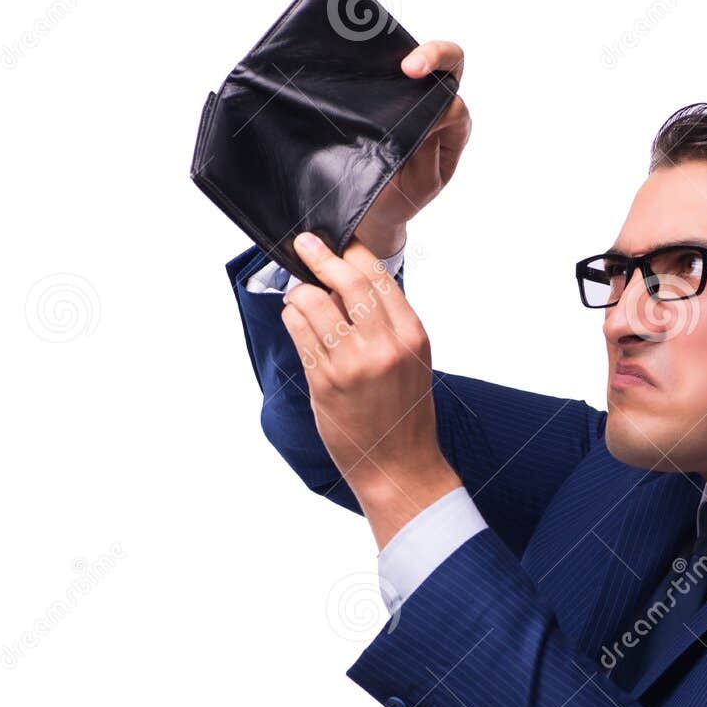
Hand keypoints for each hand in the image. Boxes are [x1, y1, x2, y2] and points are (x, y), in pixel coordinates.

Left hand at [280, 231, 461, 548]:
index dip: (351, 252)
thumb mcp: (413, 360)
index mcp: (411, 335)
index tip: (337, 242)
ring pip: (314, 302)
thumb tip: (351, 281)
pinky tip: (297, 318)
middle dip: (319, 255)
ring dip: (300, 292)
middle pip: (345, 281)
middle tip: (304, 243)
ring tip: (300, 295)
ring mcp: (352, 364)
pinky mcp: (324, 382)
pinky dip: (294, 318)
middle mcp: (383, 346)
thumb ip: (389, 322)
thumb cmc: (404, 412)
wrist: (398, 464)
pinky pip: (300, 332)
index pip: (376, 275)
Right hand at [352, 40, 471, 256]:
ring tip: (380, 53)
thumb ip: (429, 157)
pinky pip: (390, 69)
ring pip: (420, 61)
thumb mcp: (420, 185)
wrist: (371, 205)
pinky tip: (362, 56)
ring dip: (403, 50)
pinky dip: (381, 56)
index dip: (438, 100)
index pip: (454, 105)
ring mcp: (414, 96)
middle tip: (408, 66)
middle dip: (434, 55)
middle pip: (449, 66)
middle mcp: (439, 107)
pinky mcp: (389, 92)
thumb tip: (427, 124)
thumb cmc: (401, 197)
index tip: (417, 100)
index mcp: (453, 130)